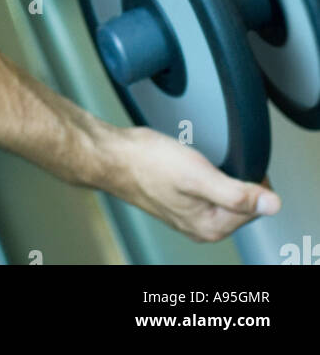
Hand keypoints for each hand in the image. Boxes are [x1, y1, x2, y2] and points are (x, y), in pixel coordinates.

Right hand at [112, 125, 281, 242]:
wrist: (113, 156)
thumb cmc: (147, 164)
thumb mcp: (198, 174)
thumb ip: (237, 193)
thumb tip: (271, 204)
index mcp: (211, 227)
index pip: (255, 208)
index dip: (254, 179)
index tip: (239, 160)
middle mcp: (202, 227)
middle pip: (241, 203)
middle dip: (236, 178)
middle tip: (216, 156)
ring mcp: (189, 215)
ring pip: (224, 194)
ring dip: (221, 174)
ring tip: (200, 157)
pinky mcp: (179, 201)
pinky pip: (207, 188)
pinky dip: (206, 173)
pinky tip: (191, 161)